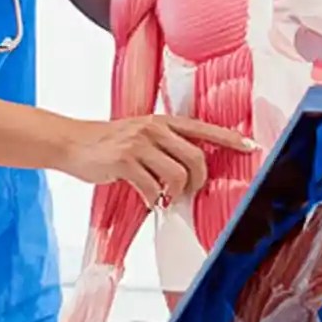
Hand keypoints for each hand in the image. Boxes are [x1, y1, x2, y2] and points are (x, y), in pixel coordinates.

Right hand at [57, 116, 257, 207]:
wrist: (70, 142)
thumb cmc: (105, 142)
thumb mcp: (137, 134)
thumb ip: (163, 145)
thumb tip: (189, 172)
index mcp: (160, 121)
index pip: (203, 128)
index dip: (229, 139)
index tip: (251, 148)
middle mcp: (152, 129)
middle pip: (196, 157)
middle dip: (198, 181)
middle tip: (187, 192)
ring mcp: (137, 144)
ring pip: (177, 175)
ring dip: (175, 193)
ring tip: (165, 197)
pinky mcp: (123, 161)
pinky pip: (152, 188)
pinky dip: (154, 200)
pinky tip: (147, 200)